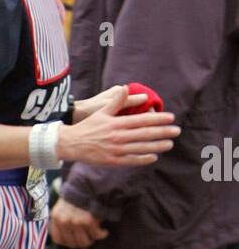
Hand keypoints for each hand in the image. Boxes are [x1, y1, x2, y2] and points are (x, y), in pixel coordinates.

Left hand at [50, 198, 107, 248]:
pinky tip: (104, 231)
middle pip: (72, 243)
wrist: (90, 182)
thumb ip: (63, 220)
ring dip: (92, 240)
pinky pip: (96, 235)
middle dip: (82, 242)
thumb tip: (70, 239)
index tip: (76, 241)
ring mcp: (76, 221)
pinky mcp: (88, 221)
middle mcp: (64, 221)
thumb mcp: (64, 206)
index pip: (58, 240)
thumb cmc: (79, 195)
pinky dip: (101, 234)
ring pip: (84, 242)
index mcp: (56, 217)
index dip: (68, 243)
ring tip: (96, 234)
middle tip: (89, 238)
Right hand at [58, 83, 178, 165]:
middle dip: (163, 132)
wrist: (71, 144)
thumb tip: (126, 88)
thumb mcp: (101, 112)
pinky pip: (131, 160)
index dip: (158, 119)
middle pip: (145, 134)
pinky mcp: (112, 161)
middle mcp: (119, 136)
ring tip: (170, 144)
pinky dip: (143, 159)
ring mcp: (116, 150)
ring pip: (141, 148)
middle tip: (177, 131)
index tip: (171, 118)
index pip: (142, 120)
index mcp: (118, 123)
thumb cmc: (88, 127)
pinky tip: (154, 157)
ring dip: (157, 146)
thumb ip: (116, 102)